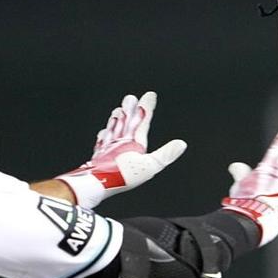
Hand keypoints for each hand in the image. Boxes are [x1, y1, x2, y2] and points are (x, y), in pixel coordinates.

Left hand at [56, 91, 186, 207]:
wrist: (97, 182)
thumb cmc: (123, 175)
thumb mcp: (150, 166)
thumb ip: (166, 154)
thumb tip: (181, 144)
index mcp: (134, 142)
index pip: (142, 121)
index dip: (147, 108)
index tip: (149, 95)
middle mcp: (120, 141)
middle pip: (126, 122)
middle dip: (129, 110)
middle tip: (130, 98)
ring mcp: (108, 148)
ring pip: (113, 129)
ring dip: (116, 119)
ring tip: (117, 110)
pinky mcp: (99, 157)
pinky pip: (102, 141)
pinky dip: (104, 134)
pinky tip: (102, 133)